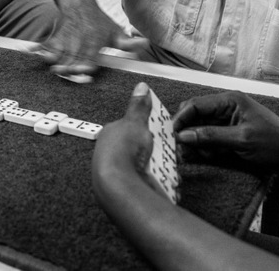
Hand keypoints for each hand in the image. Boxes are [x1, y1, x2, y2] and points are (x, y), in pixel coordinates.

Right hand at [30, 0, 136, 74]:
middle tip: (65, 73)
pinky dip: (36, 47)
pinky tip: (27, 50)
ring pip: (59, 53)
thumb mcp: (115, 31)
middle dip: (69, 66)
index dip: (88, 64)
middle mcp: (79, 43)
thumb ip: (128, 43)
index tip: (87, 70)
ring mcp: (65, 40)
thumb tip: (144, 44)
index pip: (91, 57)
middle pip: (73, 58)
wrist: (77, 1)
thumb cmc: (97, 21)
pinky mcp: (54, 38)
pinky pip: (44, 44)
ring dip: (54, 59)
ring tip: (51, 66)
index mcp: (94, 43)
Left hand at [92, 83, 163, 197]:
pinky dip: (159, 181)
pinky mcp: (129, 189)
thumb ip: (139, 106)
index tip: (160, 133)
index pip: (130, 130)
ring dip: (159, 167)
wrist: (119, 186)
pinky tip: (164, 181)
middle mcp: (111, 155)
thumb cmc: (121, 152)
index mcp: (110, 136)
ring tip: (168, 167)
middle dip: (156, 151)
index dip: (147, 131)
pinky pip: (149, 182)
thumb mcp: (135, 122)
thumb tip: (141, 88)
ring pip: (145, 167)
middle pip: (140, 150)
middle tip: (167, 151)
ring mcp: (119, 173)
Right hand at [172, 91, 278, 172]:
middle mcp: (226, 106)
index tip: (171, 135)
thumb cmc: (275, 145)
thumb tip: (183, 136)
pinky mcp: (230, 132)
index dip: (181, 119)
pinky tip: (213, 156)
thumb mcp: (242, 141)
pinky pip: (210, 138)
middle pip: (195, 115)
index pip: (196, 104)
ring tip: (206, 156)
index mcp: (230, 100)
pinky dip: (207, 148)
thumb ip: (211, 137)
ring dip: (199, 143)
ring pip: (200, 128)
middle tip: (183, 150)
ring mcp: (228, 119)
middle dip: (188, 132)